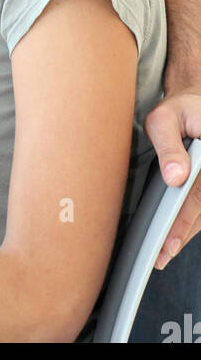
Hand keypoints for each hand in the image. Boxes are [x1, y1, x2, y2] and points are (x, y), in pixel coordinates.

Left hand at [143, 88, 200, 267]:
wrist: (193, 106)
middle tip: (163, 253)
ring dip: (187, 231)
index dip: (185, 217)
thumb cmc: (178, 110)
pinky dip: (190, 222)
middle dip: (182, 231)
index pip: (199, 191)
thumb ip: (168, 145)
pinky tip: (175, 237)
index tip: (170, 239)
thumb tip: (175, 177)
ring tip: (164, 253)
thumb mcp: (164, 118)